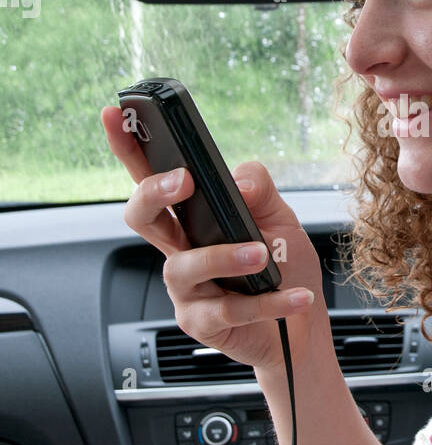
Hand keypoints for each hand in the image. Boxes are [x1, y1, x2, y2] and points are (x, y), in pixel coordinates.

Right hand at [101, 105, 325, 373]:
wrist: (301, 331)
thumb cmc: (283, 269)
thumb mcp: (281, 218)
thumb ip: (260, 190)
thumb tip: (237, 181)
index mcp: (192, 218)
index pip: (151, 176)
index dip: (128, 147)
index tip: (117, 114)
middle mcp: (181, 250)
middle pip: (141, 216)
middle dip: (153, 193)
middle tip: (184, 181)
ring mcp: (188, 289)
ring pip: (184, 266)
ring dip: (224, 256)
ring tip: (262, 253)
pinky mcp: (203, 323)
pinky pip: (228, 310)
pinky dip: (268, 301)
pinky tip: (295, 295)